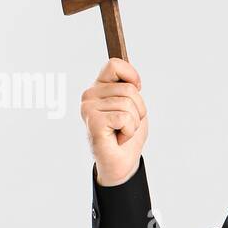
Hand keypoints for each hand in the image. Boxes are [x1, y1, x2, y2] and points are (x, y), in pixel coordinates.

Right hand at [81, 58, 147, 185]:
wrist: (121, 163)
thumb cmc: (126, 134)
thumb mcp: (132, 106)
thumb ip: (129, 88)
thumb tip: (134, 81)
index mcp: (98, 88)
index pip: (115, 65)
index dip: (132, 76)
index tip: (137, 89)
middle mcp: (89, 96)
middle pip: (130, 89)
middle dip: (138, 110)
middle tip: (126, 124)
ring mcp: (88, 109)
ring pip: (129, 105)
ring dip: (134, 123)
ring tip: (121, 132)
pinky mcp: (94, 123)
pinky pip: (125, 118)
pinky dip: (129, 131)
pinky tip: (118, 138)